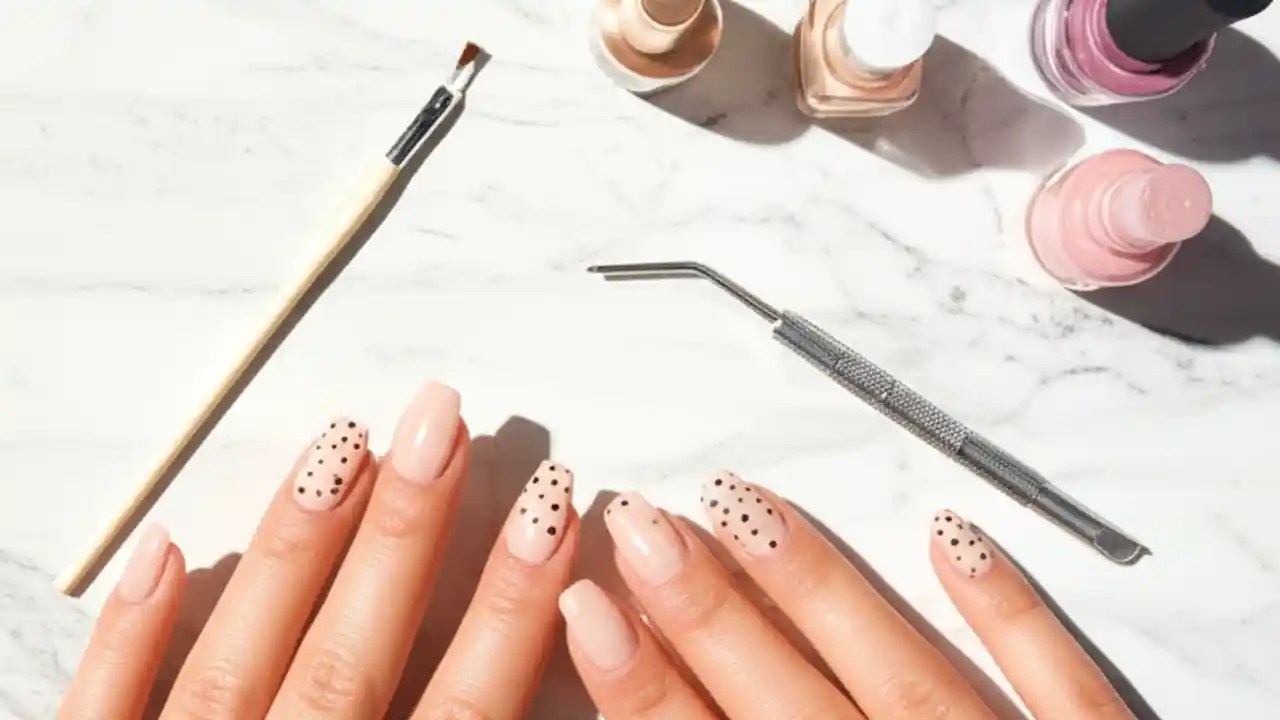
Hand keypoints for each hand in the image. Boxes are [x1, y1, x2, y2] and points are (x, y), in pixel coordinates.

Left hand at [59, 381, 579, 718]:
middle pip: (349, 664)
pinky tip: (163, 546)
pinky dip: (129, 635)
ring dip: (295, 552)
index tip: (552, 510)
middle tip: (443, 426)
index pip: (464, 713)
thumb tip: (552, 684)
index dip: (511, 608)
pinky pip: (103, 714)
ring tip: (341, 443)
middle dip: (404, 536)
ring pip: (238, 667)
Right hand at [563, 476, 1132, 718]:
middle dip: (707, 615)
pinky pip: (1060, 687)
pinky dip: (1012, 615)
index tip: (589, 608)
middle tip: (644, 524)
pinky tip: (951, 537)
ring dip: (819, 591)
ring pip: (901, 676)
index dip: (644, 687)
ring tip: (749, 506)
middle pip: (786, 707)